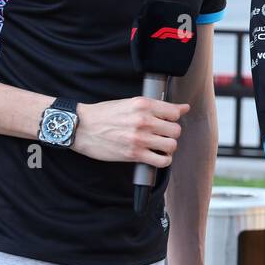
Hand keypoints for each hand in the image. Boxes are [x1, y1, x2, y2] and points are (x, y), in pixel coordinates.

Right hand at [72, 97, 188, 164]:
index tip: (166, 122)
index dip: (173, 118)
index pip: (175, 113)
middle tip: (162, 135)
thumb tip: (184, 108)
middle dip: (171, 134)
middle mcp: (143, 120)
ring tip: (159, 146)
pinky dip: (163, 161)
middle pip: (176, 130)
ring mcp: (139, 138)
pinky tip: (157, 156)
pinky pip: (162, 161)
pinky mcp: (134, 154)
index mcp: (143, 104)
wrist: (81, 127)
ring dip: (168, 148)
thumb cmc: (103, 114)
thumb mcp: (130, 103)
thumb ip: (157, 106)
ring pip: (172, 145)